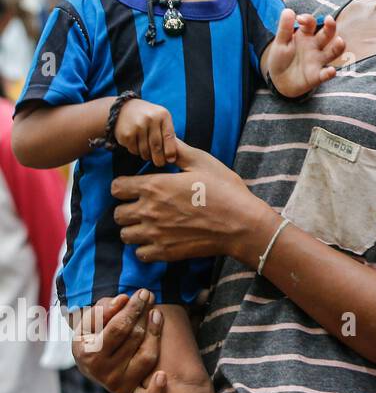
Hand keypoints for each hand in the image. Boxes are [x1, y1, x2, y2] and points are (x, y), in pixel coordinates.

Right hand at [71, 289, 167, 392]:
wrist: (95, 364)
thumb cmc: (94, 336)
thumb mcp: (89, 323)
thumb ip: (103, 310)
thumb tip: (123, 300)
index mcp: (88, 353)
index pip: (118, 327)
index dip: (134, 308)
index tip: (143, 293)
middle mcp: (102, 372)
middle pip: (134, 338)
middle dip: (144, 314)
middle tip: (150, 296)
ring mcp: (117, 385)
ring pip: (146, 357)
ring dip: (155, 333)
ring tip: (156, 314)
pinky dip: (155, 390)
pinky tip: (162, 376)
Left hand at [112, 138, 277, 265]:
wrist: (242, 225)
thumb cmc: (225, 191)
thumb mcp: (204, 163)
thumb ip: (179, 151)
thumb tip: (167, 139)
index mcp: (154, 186)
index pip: (116, 188)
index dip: (124, 186)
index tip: (136, 188)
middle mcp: (148, 211)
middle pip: (117, 214)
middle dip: (128, 209)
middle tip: (145, 208)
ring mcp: (155, 234)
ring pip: (126, 235)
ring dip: (135, 229)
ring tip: (151, 226)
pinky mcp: (165, 252)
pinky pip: (140, 253)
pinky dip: (146, 248)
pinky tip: (159, 240)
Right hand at [113, 98, 177, 166]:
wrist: (123, 108)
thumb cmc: (148, 116)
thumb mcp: (161, 118)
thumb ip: (167, 132)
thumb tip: (172, 156)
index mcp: (162, 115)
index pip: (169, 136)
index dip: (170, 150)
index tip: (171, 160)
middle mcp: (150, 119)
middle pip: (156, 145)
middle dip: (159, 158)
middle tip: (160, 164)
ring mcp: (137, 126)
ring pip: (145, 150)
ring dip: (147, 156)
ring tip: (149, 156)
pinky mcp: (126, 134)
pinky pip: (134, 149)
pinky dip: (136, 152)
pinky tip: (137, 148)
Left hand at [263, 10, 346, 98]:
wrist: (279, 80)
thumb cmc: (281, 58)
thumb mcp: (280, 42)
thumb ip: (284, 28)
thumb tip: (288, 10)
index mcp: (305, 35)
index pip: (311, 23)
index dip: (307, 19)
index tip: (299, 19)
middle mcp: (315, 46)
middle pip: (327, 34)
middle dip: (330, 27)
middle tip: (329, 20)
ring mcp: (318, 60)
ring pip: (333, 52)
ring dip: (338, 47)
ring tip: (340, 41)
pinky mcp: (317, 76)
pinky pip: (325, 74)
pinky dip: (329, 73)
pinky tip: (331, 70)